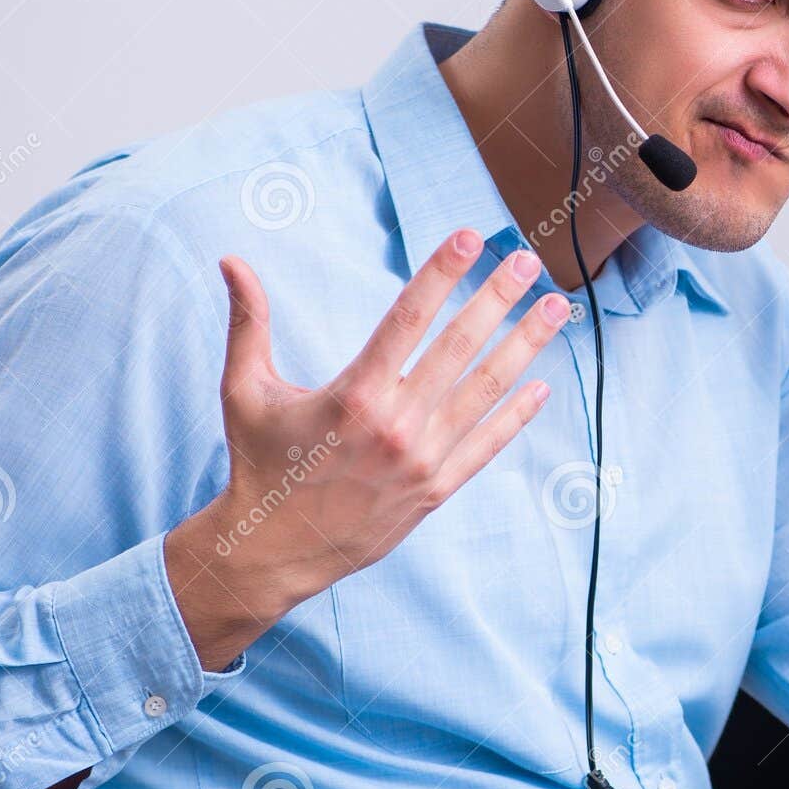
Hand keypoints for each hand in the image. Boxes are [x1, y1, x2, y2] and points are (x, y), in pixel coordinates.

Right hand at [165, 230, 567, 668]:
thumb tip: (230, 260)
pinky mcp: (436, 489)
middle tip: (529, 260)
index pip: (409, 317)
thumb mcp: (245, 390)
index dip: (442, 273)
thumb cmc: (260, 463)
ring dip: (525, 346)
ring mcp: (422, 459)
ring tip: (557, 309)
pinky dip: (517, 416)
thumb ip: (248, 323)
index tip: (472, 237)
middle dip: (498, 298)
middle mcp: (396, 425)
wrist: (273, 551)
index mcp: (354, 394)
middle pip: (460, 346)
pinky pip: (487, 445)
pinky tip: (543, 386)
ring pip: (486, 391)